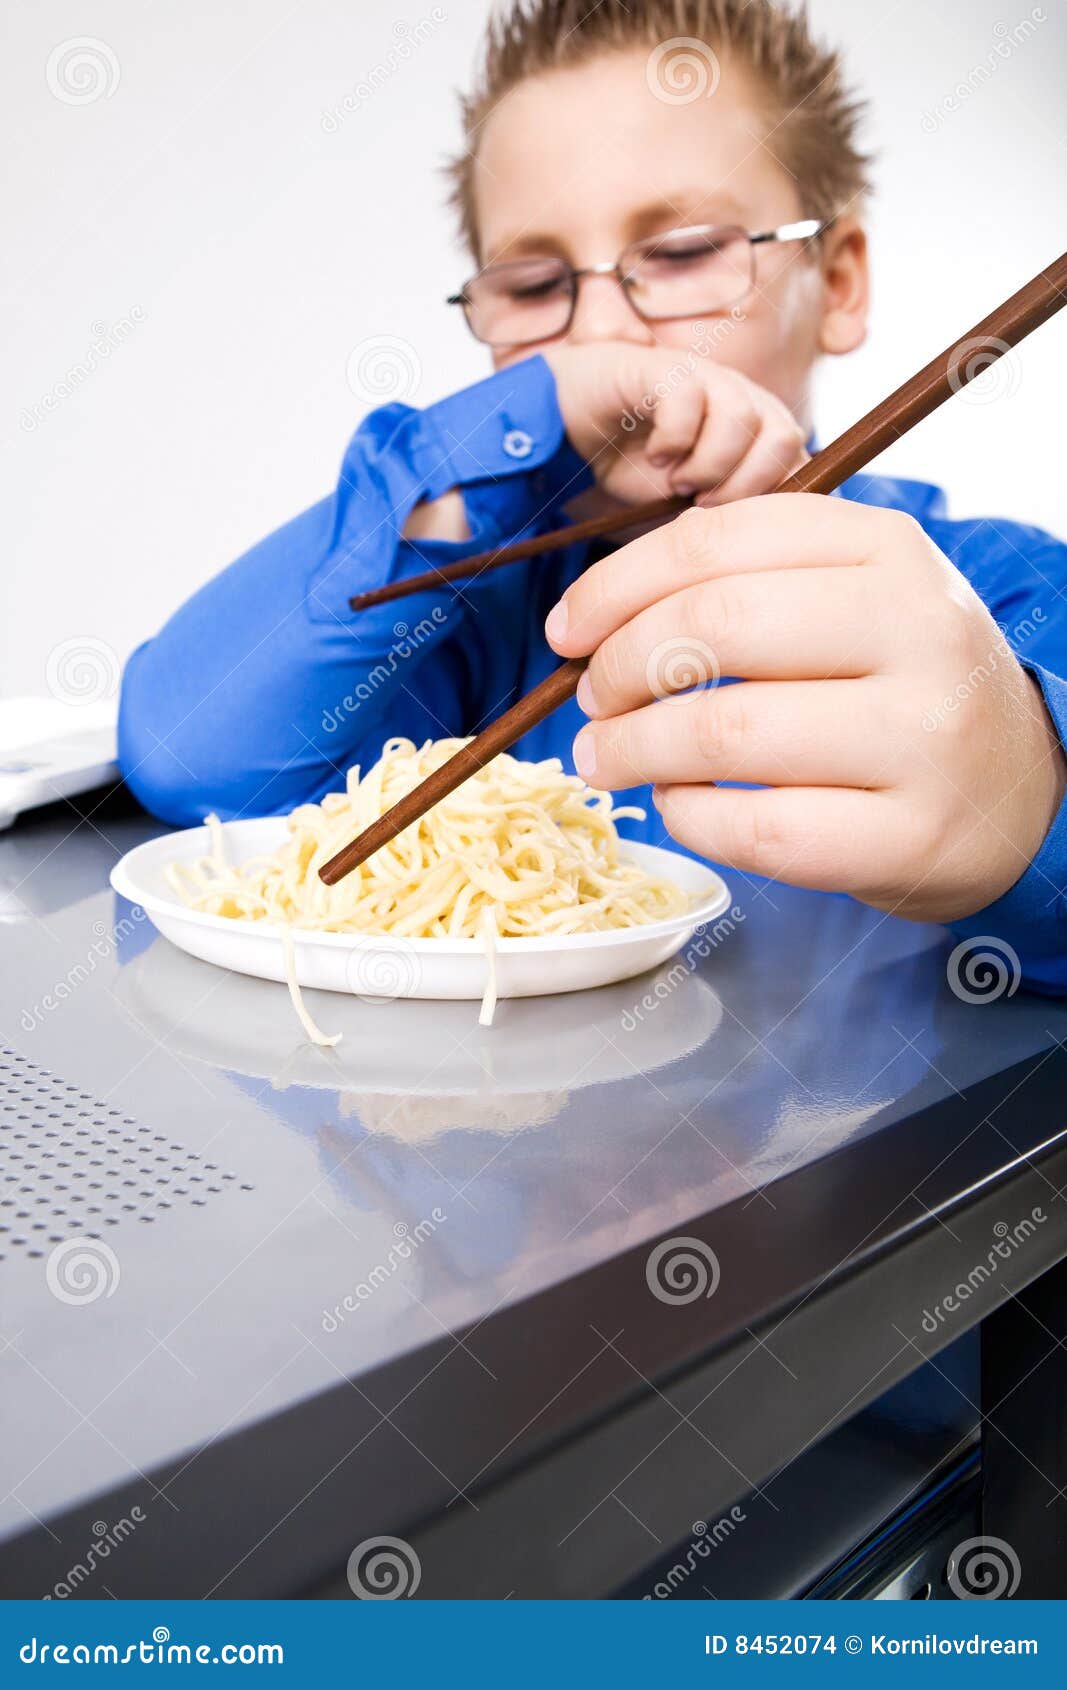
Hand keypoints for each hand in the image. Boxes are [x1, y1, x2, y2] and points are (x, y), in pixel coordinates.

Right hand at [542, 342, 807, 508]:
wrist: (573, 438)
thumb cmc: (636, 476)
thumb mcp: (688, 514)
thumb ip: (731, 520)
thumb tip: (768, 544)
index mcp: (760, 438)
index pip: (803, 464)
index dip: (774, 503)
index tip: (734, 529)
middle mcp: (745, 403)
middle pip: (785, 436)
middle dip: (745, 484)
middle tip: (703, 503)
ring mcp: (709, 380)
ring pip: (743, 417)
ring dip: (707, 464)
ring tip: (676, 480)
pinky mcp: (667, 367)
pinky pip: (691, 397)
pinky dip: (673, 439)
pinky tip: (655, 455)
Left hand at [544, 495, 1065, 921]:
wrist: (1020, 788)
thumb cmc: (900, 685)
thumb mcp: (853, 597)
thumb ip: (747, 581)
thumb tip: (595, 617)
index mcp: (891, 550)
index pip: (719, 543)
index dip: (617, 587)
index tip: (568, 631)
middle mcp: (918, 630)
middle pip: (716, 629)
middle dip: (619, 669)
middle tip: (591, 701)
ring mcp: (923, 737)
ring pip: (727, 733)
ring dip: (635, 750)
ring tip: (607, 758)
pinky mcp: (911, 835)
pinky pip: (757, 827)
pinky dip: (689, 817)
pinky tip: (680, 804)